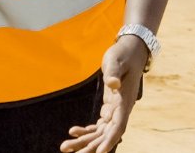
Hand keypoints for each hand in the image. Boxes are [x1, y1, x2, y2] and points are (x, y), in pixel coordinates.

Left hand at [61, 36, 150, 151]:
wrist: (129, 51)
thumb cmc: (122, 55)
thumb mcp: (116, 62)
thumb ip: (114, 74)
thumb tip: (112, 84)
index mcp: (124, 102)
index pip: (118, 126)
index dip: (109, 140)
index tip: (100, 152)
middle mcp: (121, 110)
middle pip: (106, 134)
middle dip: (89, 145)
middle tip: (66, 149)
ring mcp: (115, 110)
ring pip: (101, 131)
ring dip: (84, 140)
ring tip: (65, 147)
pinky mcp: (110, 106)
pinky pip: (99, 124)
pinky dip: (87, 129)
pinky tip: (73, 131)